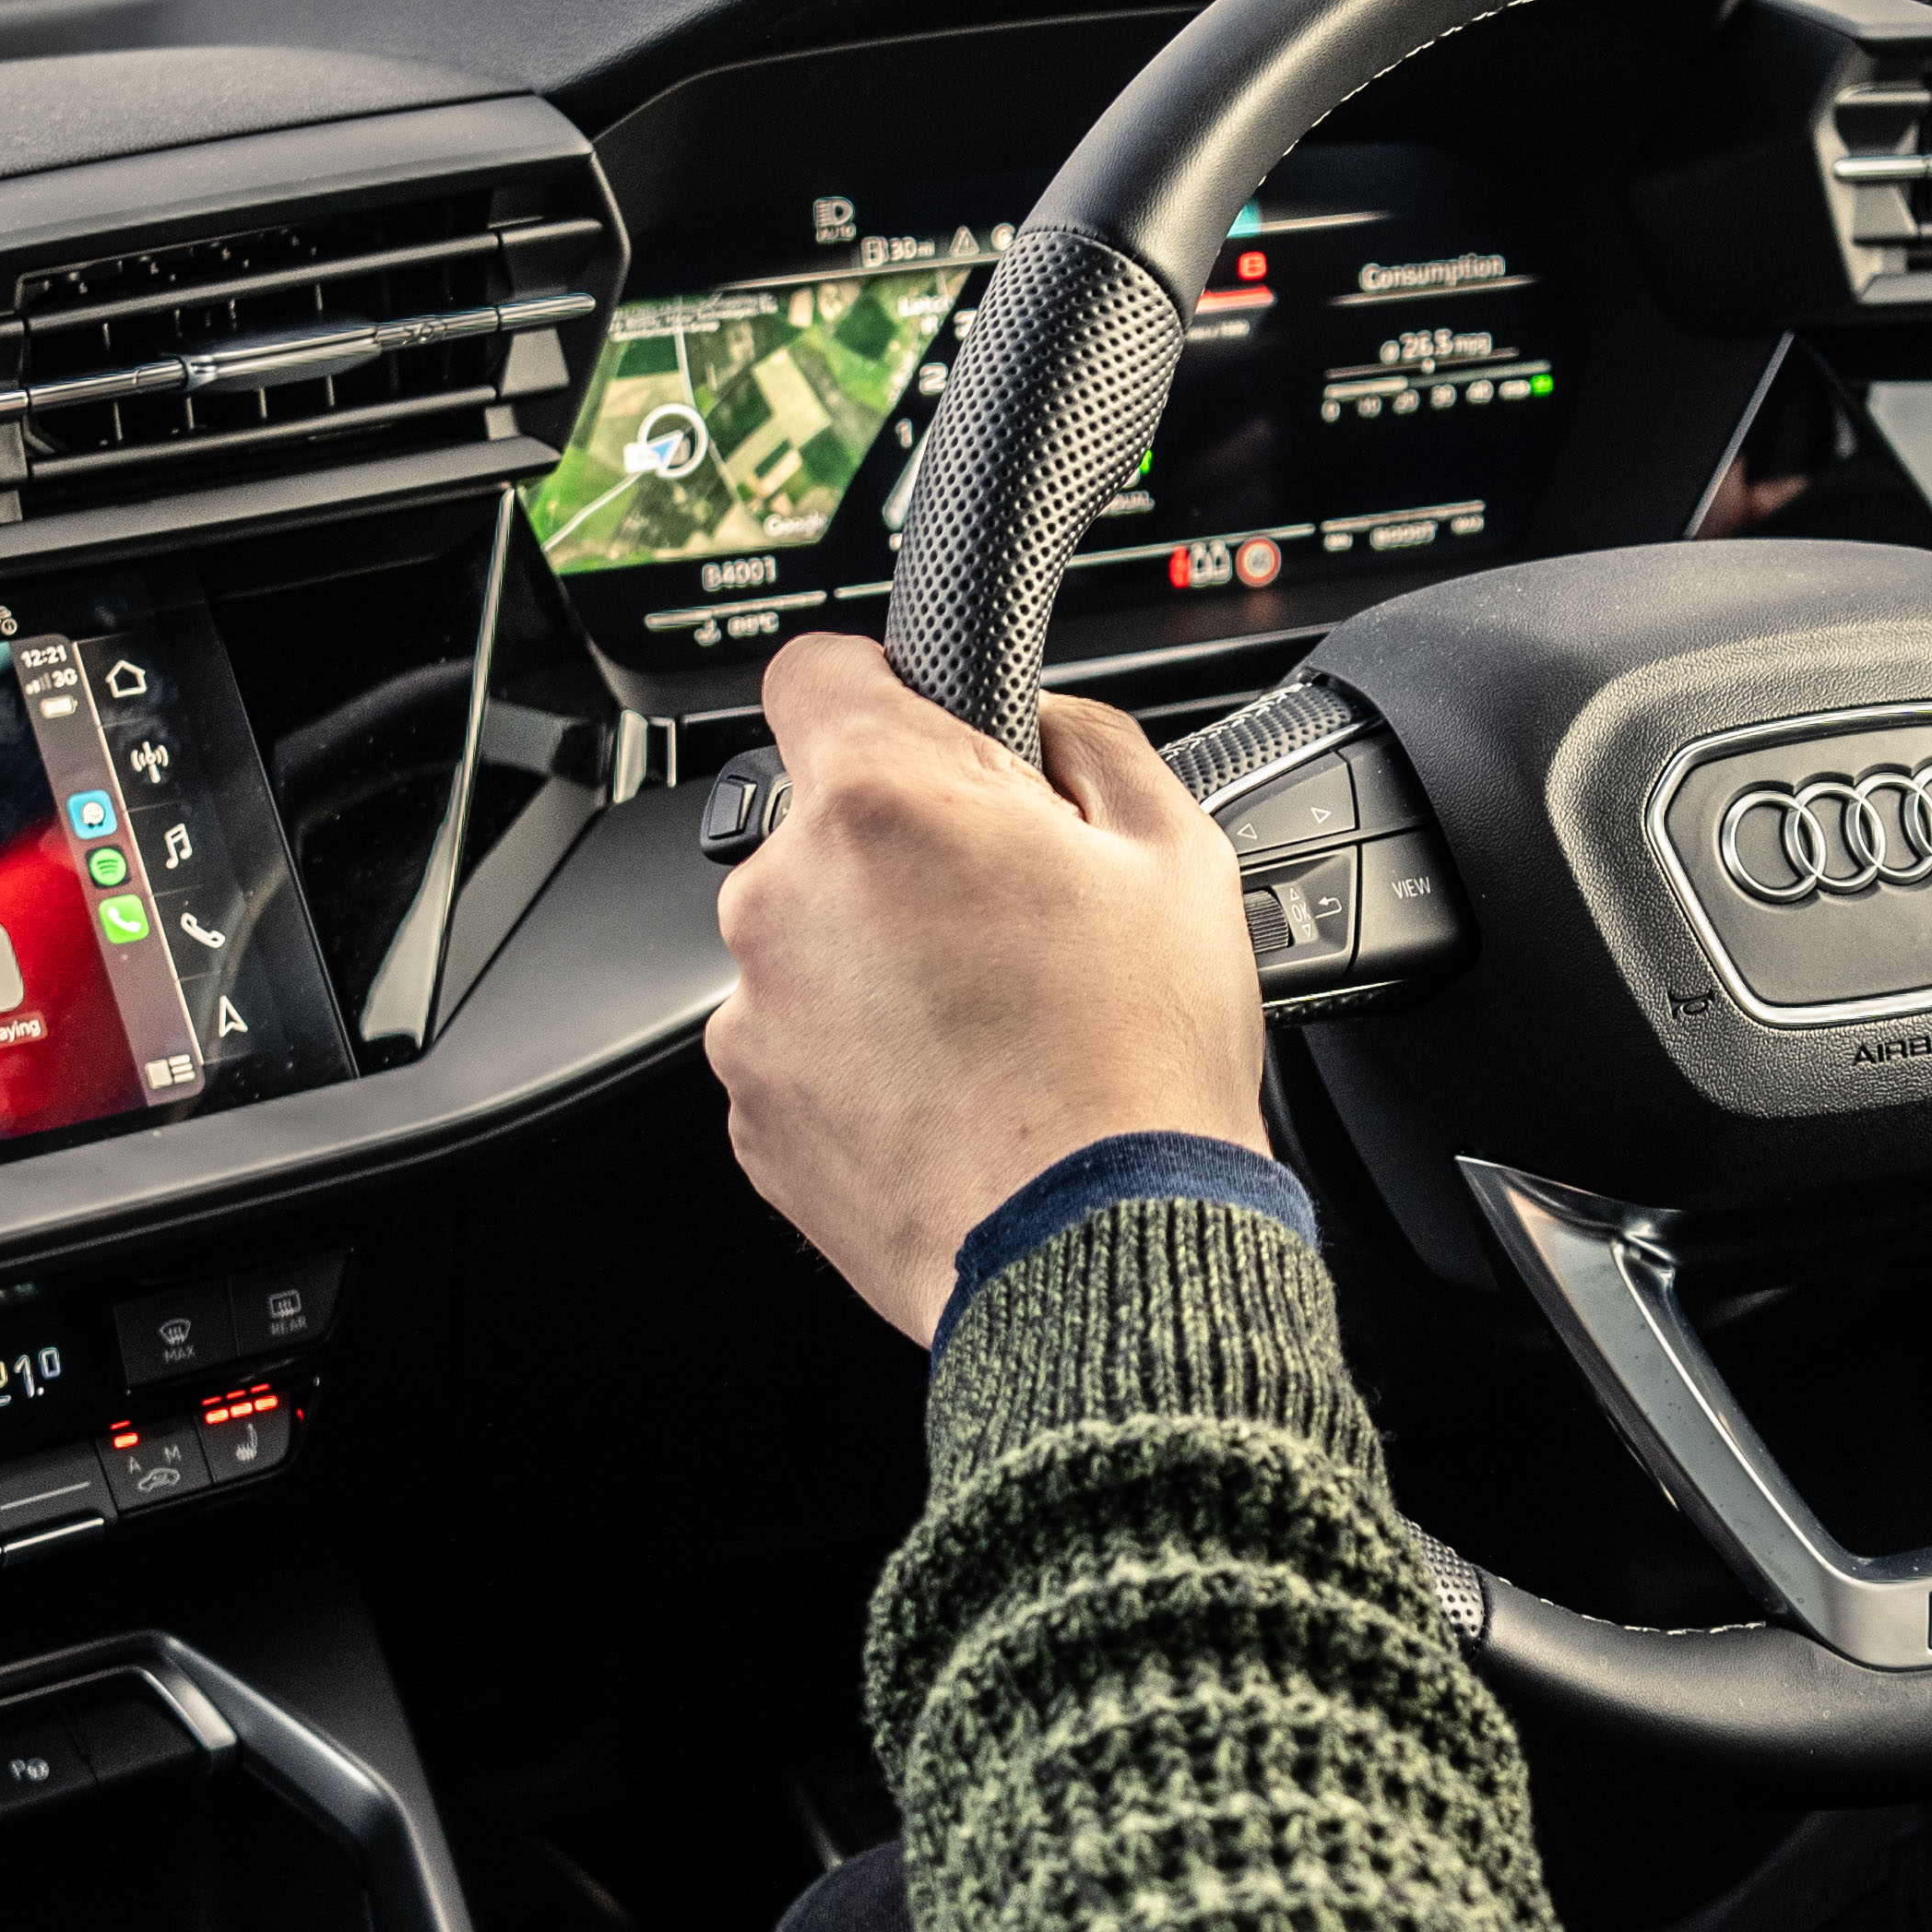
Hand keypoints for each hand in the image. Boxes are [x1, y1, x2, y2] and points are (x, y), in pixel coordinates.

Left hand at [707, 631, 1281, 1339]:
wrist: (1099, 1260)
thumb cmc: (1138, 1070)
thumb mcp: (1176, 854)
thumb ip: (1094, 742)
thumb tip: (1050, 724)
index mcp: (880, 805)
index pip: (815, 671)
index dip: (880, 686)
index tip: (921, 725)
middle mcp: (783, 899)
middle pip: (826, 826)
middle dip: (908, 854)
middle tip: (1015, 923)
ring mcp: (755, 1017)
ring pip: (813, 944)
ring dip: (881, 965)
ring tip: (992, 1032)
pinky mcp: (755, 1115)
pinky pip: (801, 1048)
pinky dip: (862, 1061)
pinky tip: (955, 1096)